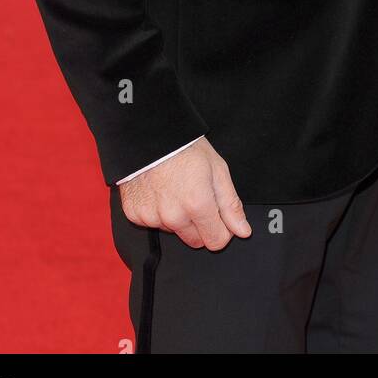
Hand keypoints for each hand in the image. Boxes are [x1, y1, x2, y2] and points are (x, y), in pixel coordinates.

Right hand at [119, 135, 251, 249]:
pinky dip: (158, 212)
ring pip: (174, 231)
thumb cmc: (184, 148)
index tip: (218, 215)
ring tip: (175, 190)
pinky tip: (159, 191)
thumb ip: (230, 205)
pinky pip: (153, 224)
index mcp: (197, 205)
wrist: (150, 135)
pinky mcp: (135, 215)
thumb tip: (242, 231)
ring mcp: (152, 217)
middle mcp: (174, 216)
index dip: (222, 229)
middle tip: (196, 197)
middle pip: (195, 241)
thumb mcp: (217, 170)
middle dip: (200, 225)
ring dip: (178, 218)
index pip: (216, 241)